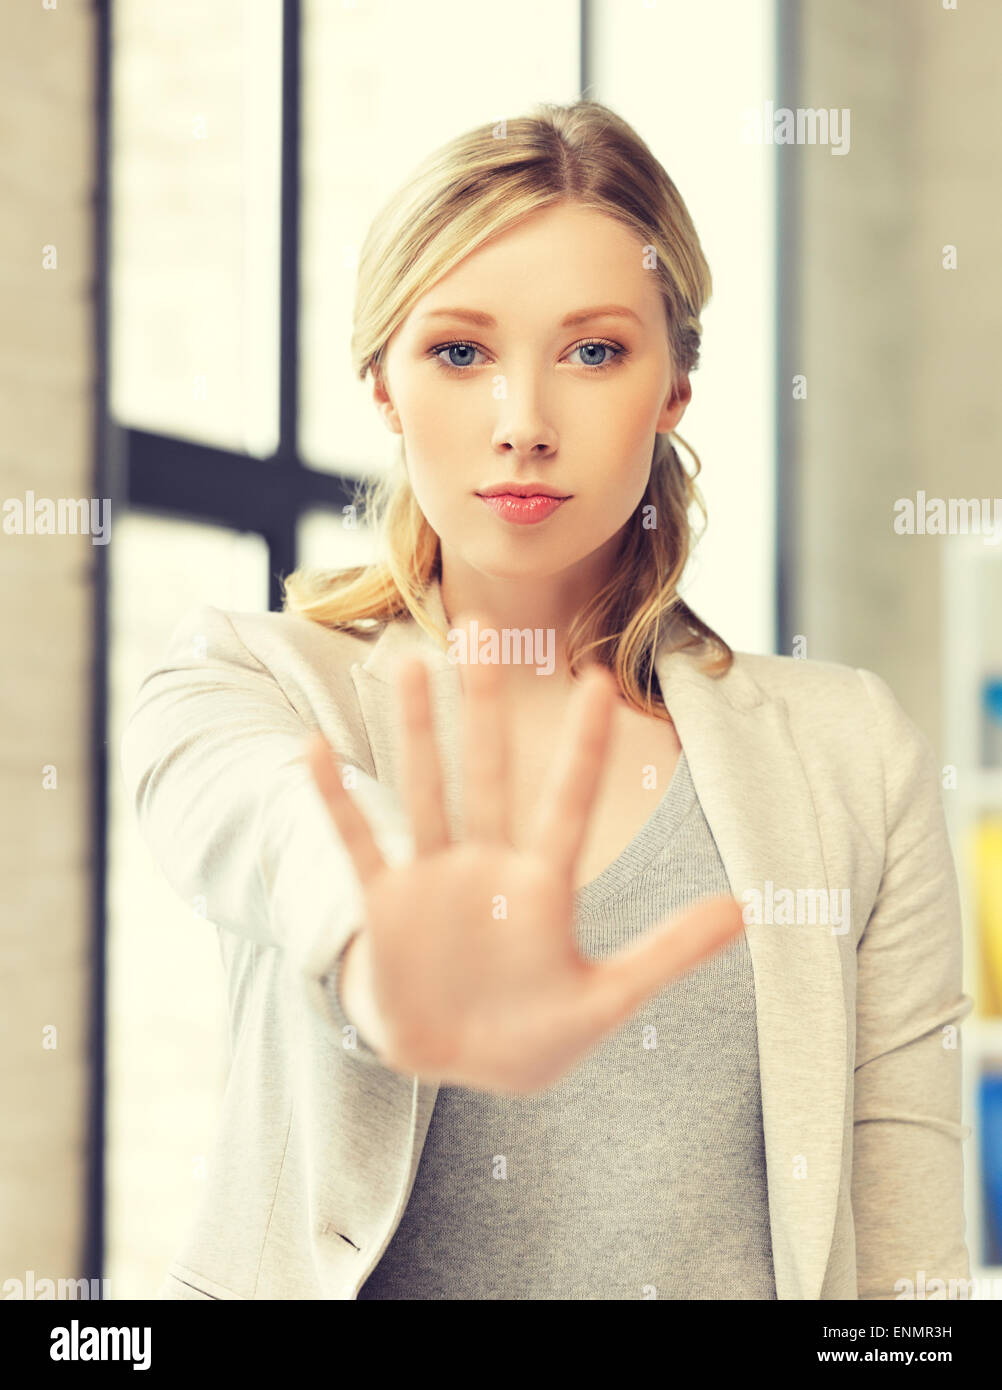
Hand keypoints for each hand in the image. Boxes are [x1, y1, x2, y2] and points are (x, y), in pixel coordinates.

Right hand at [307, 611, 745, 1094]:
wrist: (458, 1064)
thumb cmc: (532, 1032)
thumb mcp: (606, 1002)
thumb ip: (667, 953)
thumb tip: (745, 910)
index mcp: (544, 883)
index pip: (569, 800)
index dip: (584, 745)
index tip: (600, 679)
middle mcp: (488, 864)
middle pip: (488, 771)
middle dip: (484, 704)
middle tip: (481, 628)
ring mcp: (433, 880)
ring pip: (426, 790)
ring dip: (417, 731)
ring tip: (414, 662)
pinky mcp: (385, 907)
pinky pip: (356, 845)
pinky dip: (335, 803)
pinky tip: (317, 751)